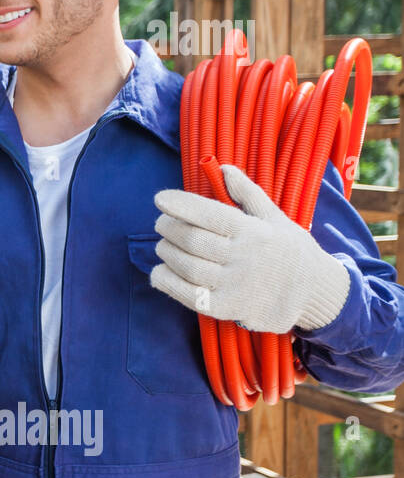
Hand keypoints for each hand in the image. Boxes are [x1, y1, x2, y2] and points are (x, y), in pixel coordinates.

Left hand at [150, 163, 350, 333]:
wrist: (316, 294)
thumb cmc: (291, 251)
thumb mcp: (277, 218)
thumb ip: (248, 194)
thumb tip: (224, 169)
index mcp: (255, 231)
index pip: (210, 214)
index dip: (181, 205)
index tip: (160, 199)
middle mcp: (244, 257)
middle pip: (192, 240)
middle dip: (168, 228)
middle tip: (161, 224)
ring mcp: (235, 285)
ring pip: (187, 266)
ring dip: (167, 253)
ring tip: (164, 245)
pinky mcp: (227, 308)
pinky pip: (188, 295)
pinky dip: (168, 282)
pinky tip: (161, 272)